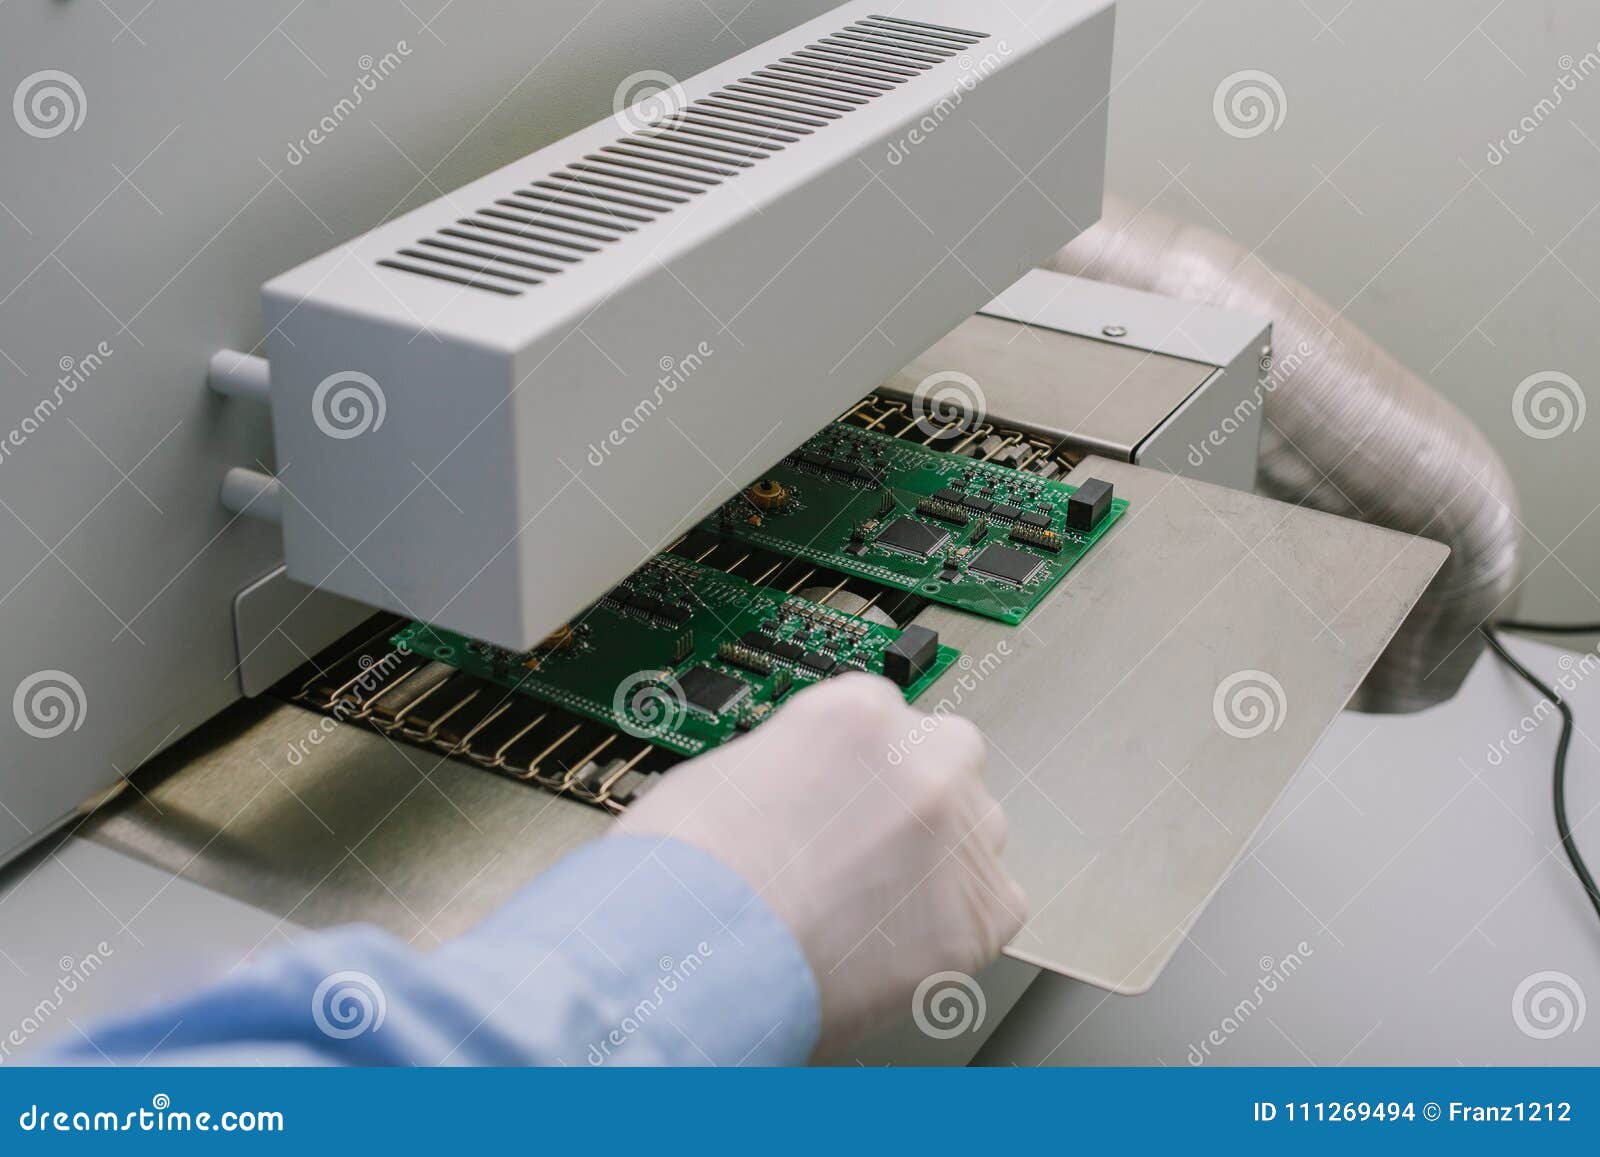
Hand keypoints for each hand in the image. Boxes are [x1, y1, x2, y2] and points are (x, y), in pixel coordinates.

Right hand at [616, 672, 1025, 1055]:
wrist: (688, 960)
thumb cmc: (683, 877)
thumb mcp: (728, 772)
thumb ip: (794, 764)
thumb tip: (803, 789)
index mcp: (857, 714)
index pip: (891, 715)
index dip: (864, 761)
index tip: (851, 790)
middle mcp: (922, 764)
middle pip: (952, 759)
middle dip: (918, 793)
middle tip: (867, 841)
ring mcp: (956, 841)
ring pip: (982, 833)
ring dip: (941, 857)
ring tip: (873, 902)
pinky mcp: (973, 921)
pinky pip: (996, 910)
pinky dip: (958, 924)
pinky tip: (902, 939)